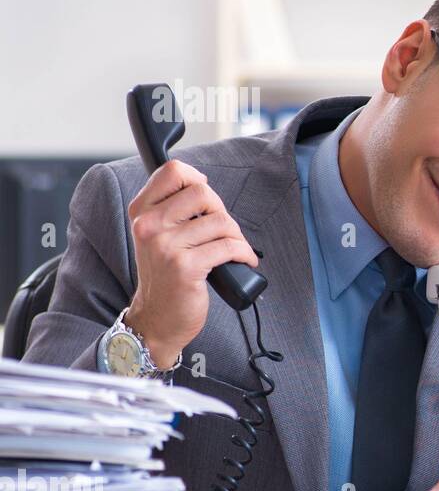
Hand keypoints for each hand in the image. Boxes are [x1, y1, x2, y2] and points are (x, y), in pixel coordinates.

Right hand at [124, 160, 258, 362]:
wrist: (157, 318)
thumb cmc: (165, 276)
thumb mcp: (157, 236)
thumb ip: (172, 209)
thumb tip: (203, 184)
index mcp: (141, 212)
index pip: (173, 171)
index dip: (197, 179)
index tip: (207, 200)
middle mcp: (149, 226)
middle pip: (203, 192)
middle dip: (221, 211)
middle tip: (222, 232)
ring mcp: (166, 246)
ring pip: (221, 221)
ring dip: (236, 236)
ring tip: (233, 250)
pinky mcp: (186, 267)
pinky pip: (229, 246)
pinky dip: (244, 253)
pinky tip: (243, 261)